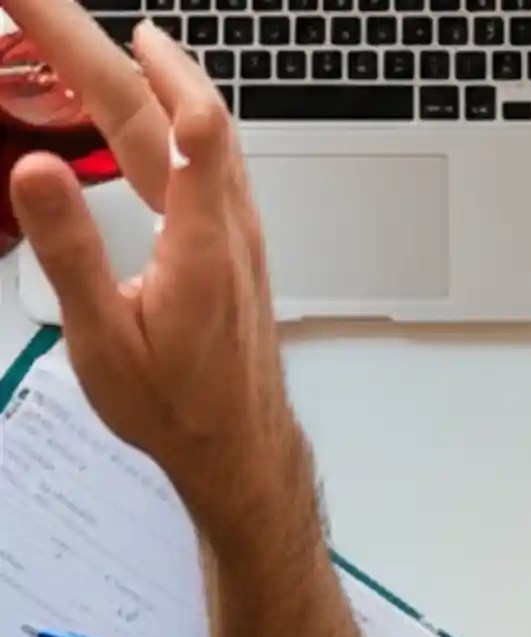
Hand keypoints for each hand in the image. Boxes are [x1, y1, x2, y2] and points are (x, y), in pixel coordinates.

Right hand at [7, 12, 313, 552]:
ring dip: (142, 68)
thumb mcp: (103, 340)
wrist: (238, 442)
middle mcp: (227, 220)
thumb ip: (70, 252)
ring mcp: (235, 225)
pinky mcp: (232, 236)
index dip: (117, 53)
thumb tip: (35, 168)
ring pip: (196, 124)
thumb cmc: (176, 404)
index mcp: (200, 239)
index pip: (180, 118)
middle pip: (168, 108)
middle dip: (94, 44)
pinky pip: (210, 150)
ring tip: (92, 28)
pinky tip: (156, 99)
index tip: (50, 7)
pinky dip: (174, 105)